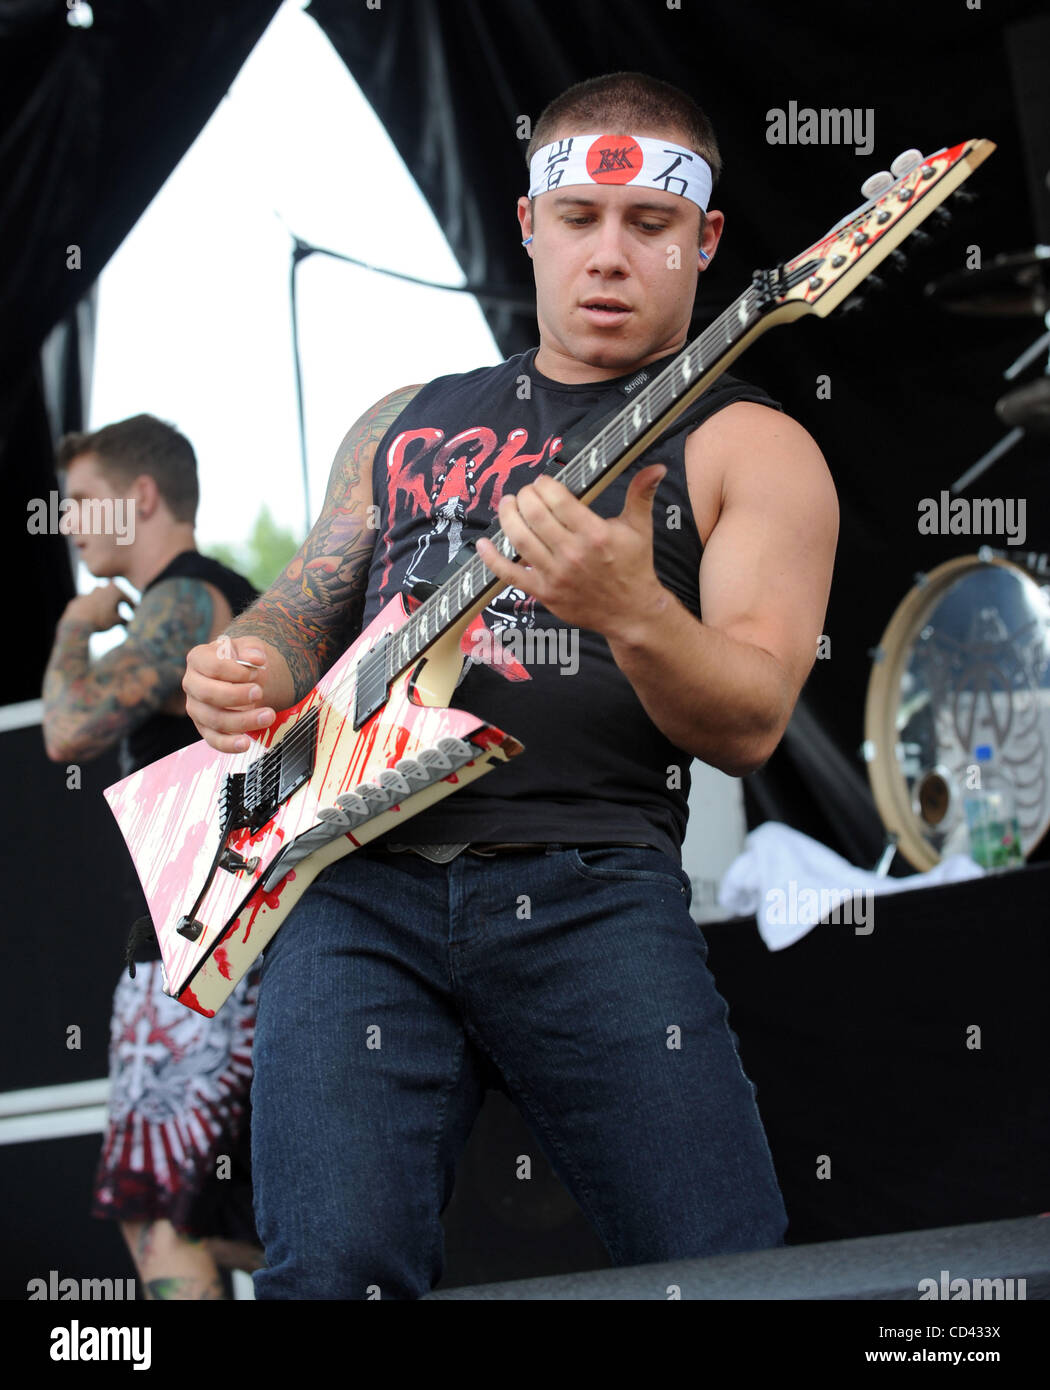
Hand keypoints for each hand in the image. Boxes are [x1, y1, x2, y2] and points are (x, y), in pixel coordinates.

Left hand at [63, 583, 133, 631]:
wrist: (78, 624)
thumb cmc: (101, 621)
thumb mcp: (117, 622)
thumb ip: (124, 619)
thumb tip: (127, 621)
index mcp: (115, 590)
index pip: (127, 598)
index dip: (132, 606)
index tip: (135, 613)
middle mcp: (101, 588)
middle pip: (113, 594)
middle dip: (118, 602)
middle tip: (121, 609)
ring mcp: (89, 593)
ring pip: (100, 598)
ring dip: (104, 605)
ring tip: (106, 615)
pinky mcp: (79, 600)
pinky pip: (88, 605)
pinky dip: (93, 610)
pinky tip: (94, 619)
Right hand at [182, 634, 285, 752]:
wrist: (245, 676)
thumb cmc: (243, 660)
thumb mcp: (249, 646)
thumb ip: (252, 649)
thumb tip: (256, 659)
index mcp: (198, 659)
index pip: (212, 666)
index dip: (236, 671)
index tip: (255, 672)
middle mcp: (192, 684)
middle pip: (208, 694)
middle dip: (236, 696)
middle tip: (260, 692)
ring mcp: (196, 708)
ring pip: (214, 719)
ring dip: (243, 720)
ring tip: (267, 715)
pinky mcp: (205, 727)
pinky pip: (214, 740)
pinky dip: (229, 744)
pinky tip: (245, 743)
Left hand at [475, 464, 667, 639]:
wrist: (631, 612)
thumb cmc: (634, 567)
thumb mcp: (640, 529)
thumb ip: (642, 495)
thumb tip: (656, 467)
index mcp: (595, 534)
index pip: (558, 499)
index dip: (544, 485)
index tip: (543, 482)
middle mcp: (573, 554)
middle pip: (534, 515)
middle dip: (524, 496)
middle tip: (525, 492)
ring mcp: (555, 575)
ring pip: (519, 539)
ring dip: (507, 517)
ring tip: (508, 505)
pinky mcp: (544, 592)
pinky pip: (510, 574)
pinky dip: (492, 558)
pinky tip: (483, 544)